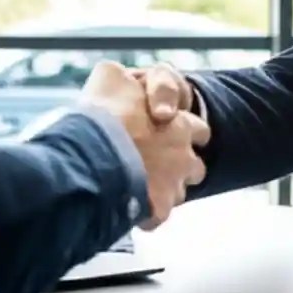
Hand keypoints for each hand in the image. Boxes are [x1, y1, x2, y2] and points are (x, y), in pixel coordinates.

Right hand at [81, 61, 210, 229]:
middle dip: (179, 166)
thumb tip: (120, 77)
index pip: (198, 129)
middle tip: (156, 165)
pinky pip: (157, 217)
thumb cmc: (105, 113)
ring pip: (178, 192)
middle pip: (195, 167)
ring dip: (163, 190)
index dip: (182, 132)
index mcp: (181, 124)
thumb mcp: (109, 76)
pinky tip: (128, 208)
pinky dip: (145, 215)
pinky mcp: (160, 210)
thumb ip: (121, 77)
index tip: (166, 136)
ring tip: (139, 187)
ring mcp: (174, 185)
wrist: (95, 150)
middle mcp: (185, 156)